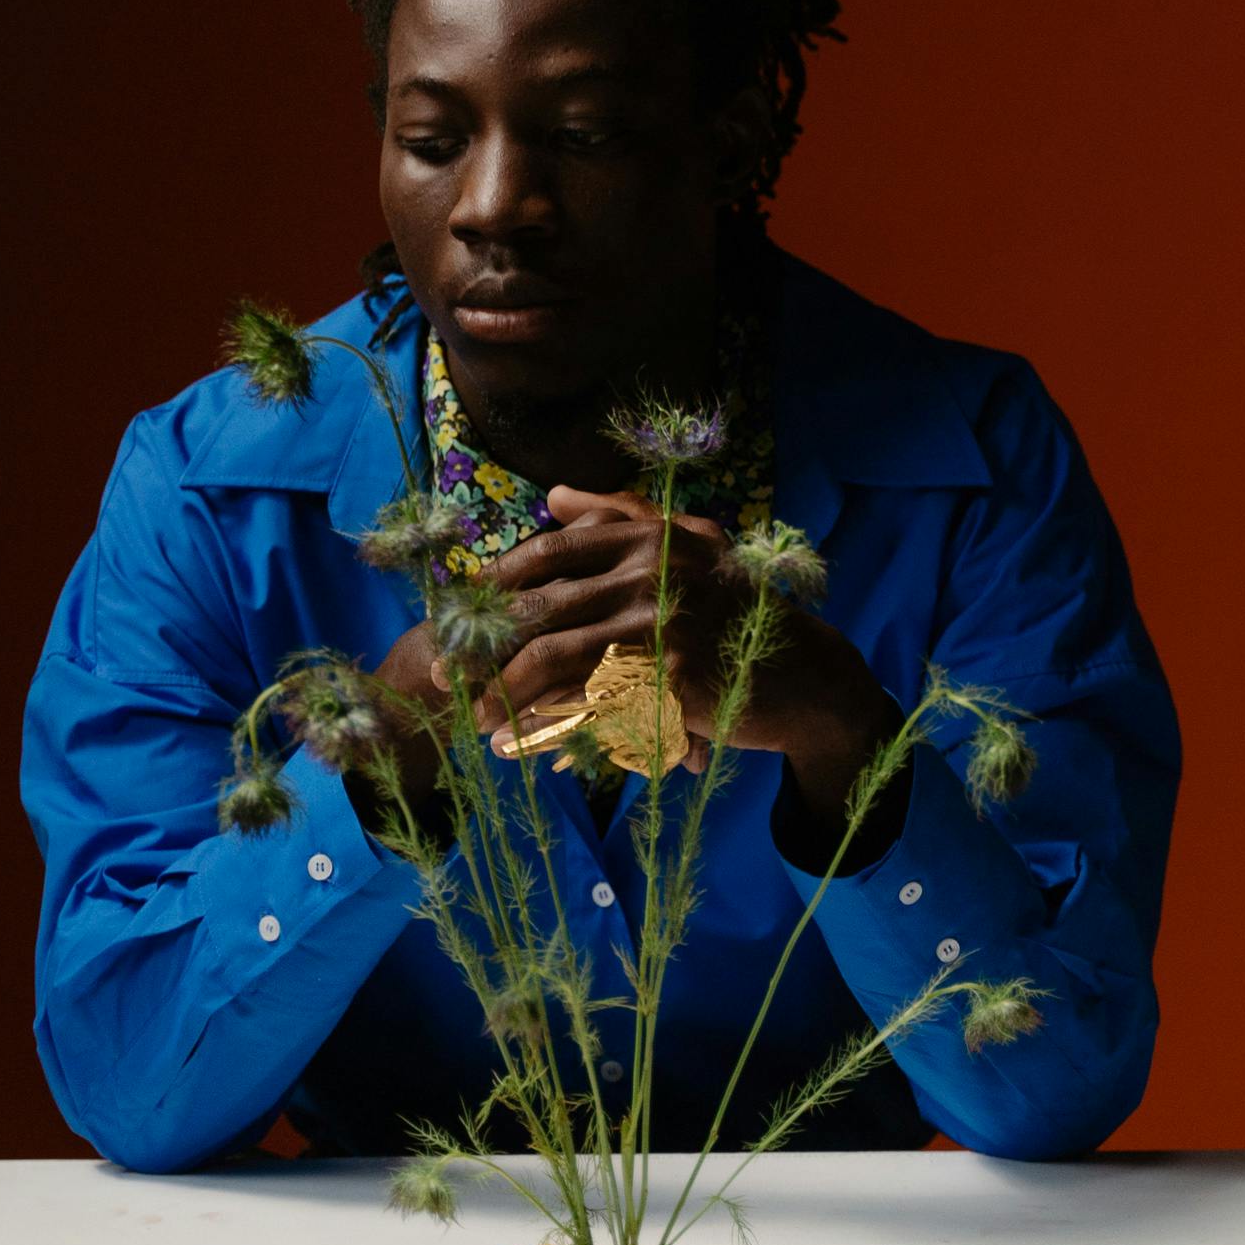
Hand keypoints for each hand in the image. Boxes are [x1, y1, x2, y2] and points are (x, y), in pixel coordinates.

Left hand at [485, 487, 900, 824]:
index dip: (495, 582)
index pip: (549, 552)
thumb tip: (556, 497)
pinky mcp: (667, 683)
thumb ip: (622, 517)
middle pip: (540, 607)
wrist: (801, 676)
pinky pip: (588, 706)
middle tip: (442, 672)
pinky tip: (521, 748)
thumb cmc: (735, 612)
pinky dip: (547, 727)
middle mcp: (651, 574)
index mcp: (649, 537)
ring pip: (554, 658)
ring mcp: (660, 628)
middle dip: (483, 644)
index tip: (458, 613)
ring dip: (504, 692)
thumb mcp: (689, 548)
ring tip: (475, 719)